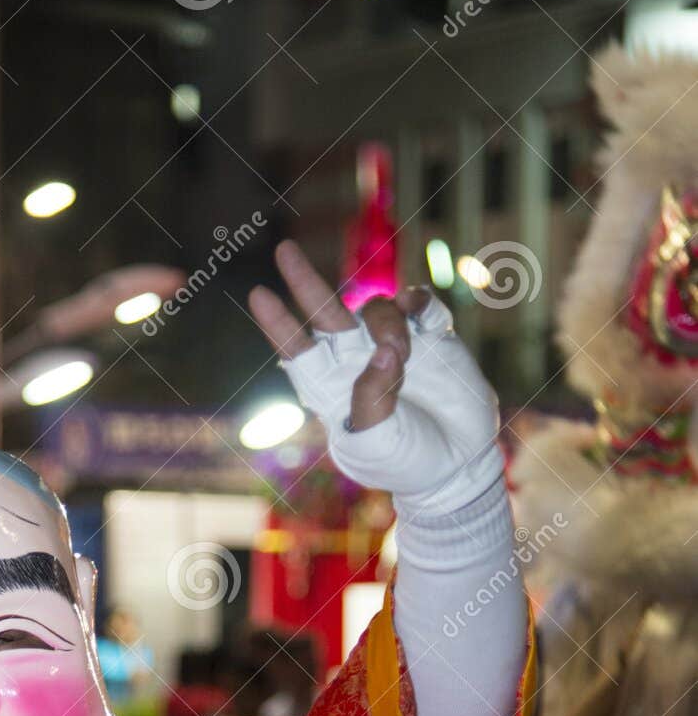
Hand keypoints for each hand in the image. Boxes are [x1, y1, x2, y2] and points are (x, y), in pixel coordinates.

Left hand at [249, 242, 502, 516]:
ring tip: (402, 355)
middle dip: (305, 282)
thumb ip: (373, 399)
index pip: (299, 352)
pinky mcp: (433, 337)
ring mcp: (395, 345)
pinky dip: (416, 301)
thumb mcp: (379, 443)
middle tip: (283, 250)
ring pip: (376, 310)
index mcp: (333, 389)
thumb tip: (384, 351)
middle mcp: (358, 361)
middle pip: (326, 315)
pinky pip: (420, 304)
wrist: (458, 466)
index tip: (258, 294)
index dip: (279, 325)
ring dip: (386, 324)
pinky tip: (416, 307)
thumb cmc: (407, 462)